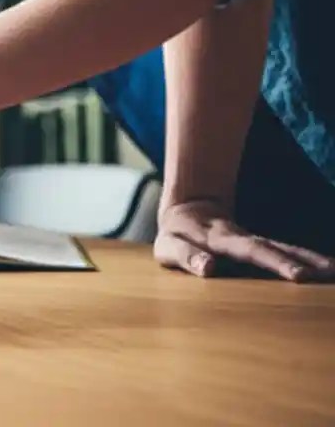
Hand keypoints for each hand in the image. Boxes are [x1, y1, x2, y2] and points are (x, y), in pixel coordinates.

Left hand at [155, 200, 334, 281]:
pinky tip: (329, 269)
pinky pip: (288, 253)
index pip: (249, 249)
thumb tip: (209, 269)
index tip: (295, 275)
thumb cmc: (176, 235)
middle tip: (323, 276)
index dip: (272, 261)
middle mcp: (242, 237)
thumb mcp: (168, 246)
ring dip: (312, 260)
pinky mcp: (262, 248)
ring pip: (286, 249)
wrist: (188, 210)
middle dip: (299, 263)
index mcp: (219, 238)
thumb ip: (186, 255)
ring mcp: (255, 242)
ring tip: (334, 272)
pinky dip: (310, 260)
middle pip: (274, 249)